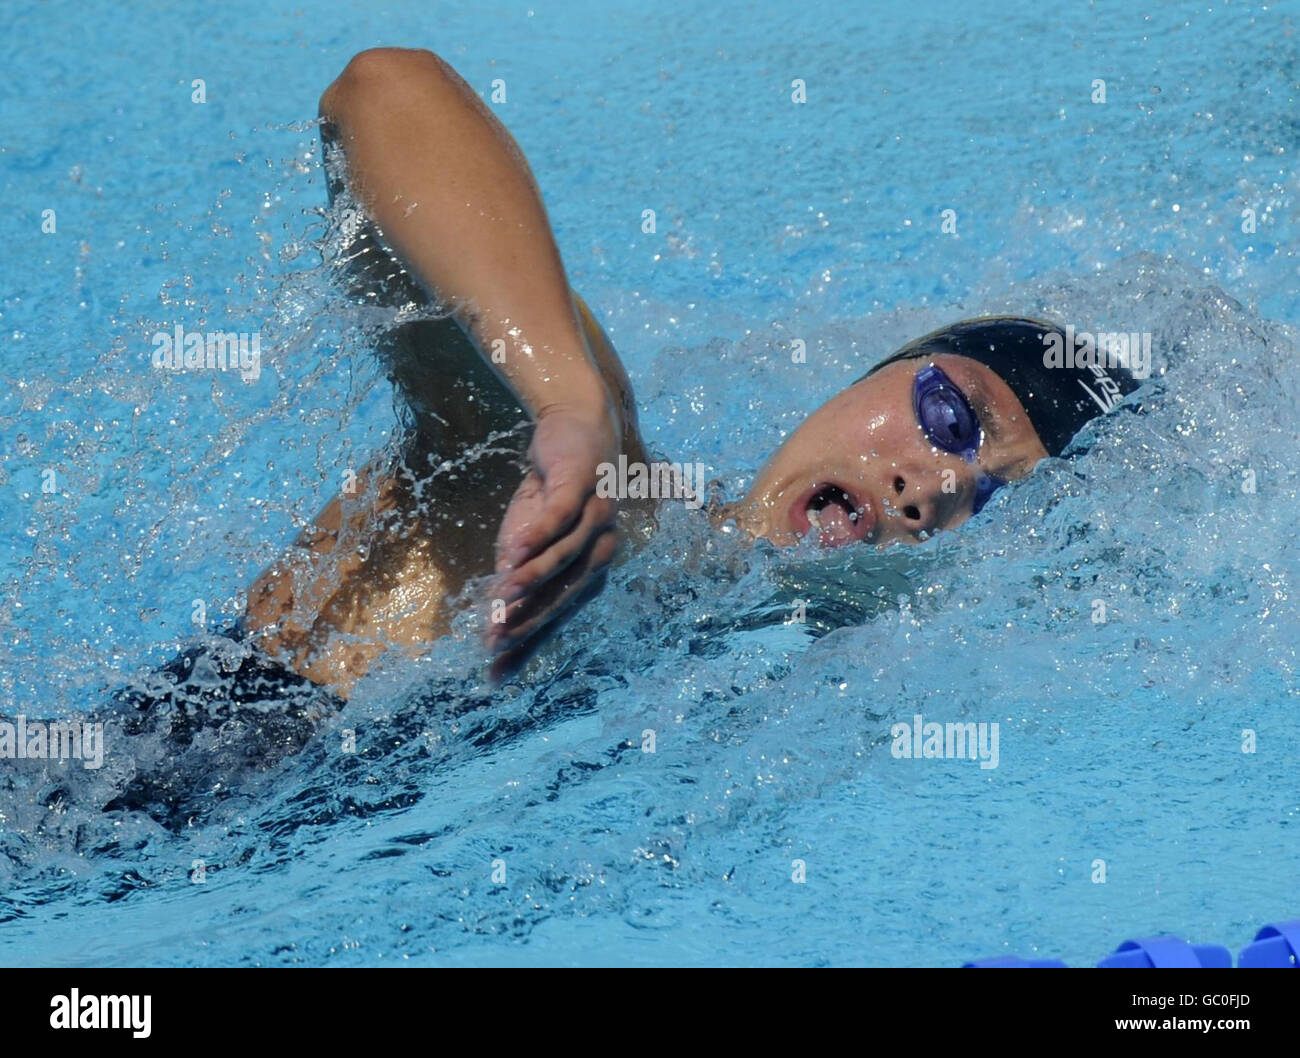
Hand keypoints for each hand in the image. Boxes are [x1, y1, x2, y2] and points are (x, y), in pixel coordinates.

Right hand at [485, 401, 620, 676]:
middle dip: (531, 619)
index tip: (495, 672)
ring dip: (533, 578)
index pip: (557, 615)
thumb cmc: (550, 495)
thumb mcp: (525, 542)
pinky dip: (538, 534)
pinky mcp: (584, 482)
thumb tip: (490, 625)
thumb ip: (513, 579)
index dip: (527, 644)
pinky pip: (562, 515)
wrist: (574, 429)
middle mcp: (603, 549)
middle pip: (567, 592)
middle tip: (497, 639)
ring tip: (501, 598)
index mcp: (590, 571)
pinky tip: (512, 550)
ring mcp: (598, 514)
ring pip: (566, 555)